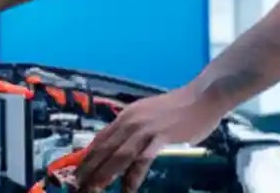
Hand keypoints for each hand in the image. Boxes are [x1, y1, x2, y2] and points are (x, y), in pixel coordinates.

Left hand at [75, 84, 223, 191]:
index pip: (100, 139)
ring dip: (104, 174)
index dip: (87, 157)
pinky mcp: (161, 136)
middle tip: (78, 186)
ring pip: (119, 155)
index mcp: (126, 116)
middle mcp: (131, 121)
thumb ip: (134, 129)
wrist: (202, 96)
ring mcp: (146, 128)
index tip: (77, 173)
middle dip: (89, 169)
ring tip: (94, 189)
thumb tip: (119, 147)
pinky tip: (127, 189)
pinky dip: (133, 176)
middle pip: (105, 148)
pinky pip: (143, 159)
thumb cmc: (178, 108)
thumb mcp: (148, 114)